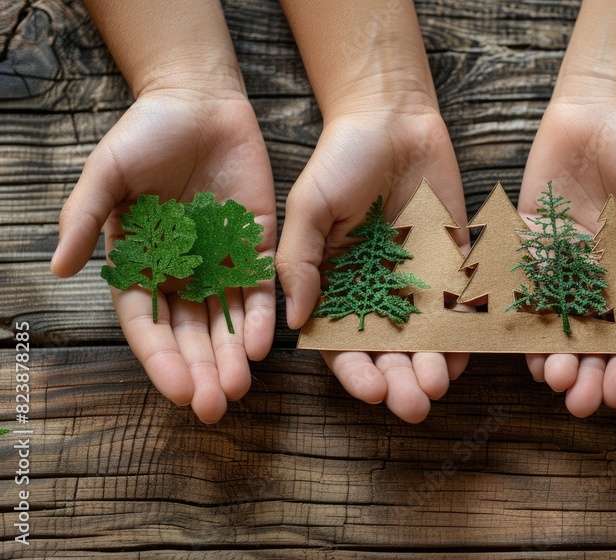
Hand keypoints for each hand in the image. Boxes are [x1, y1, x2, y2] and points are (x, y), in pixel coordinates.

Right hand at [52, 88, 276, 423]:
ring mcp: (221, 264)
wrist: (199, 103)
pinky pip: (260, 290)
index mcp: (140, 266)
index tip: (176, 389)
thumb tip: (55, 268)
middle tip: (214, 406)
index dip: (161, 359)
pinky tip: (265, 344)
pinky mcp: (256, 248)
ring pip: (227, 322)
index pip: (147, 325)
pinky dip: (263, 318)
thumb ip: (83, 219)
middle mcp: (181, 274)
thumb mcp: (106, 174)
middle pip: (191, 335)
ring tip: (239, 387)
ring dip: (233, 357)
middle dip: (202, 371)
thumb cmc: (144, 136)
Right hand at [275, 103, 469, 423]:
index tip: (370, 390)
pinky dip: (465, 332)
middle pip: (388, 352)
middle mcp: (376, 294)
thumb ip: (300, 261)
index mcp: (336, 288)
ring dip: (432, 366)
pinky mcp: (452, 264)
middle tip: (414, 404)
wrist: (394, 119)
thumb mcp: (308, 206)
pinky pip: (460, 307)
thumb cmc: (341, 159)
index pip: (342, 345)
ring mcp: (416, 283)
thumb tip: (293, 321)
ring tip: (439, 386)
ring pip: (426, 339)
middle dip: (400, 381)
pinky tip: (468, 354)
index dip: (355, 372)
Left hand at [519, 91, 615, 417]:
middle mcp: (606, 282)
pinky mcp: (532, 247)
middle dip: (587, 372)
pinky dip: (517, 316)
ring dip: (553, 355)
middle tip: (576, 400)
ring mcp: (567, 267)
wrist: (600, 111)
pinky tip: (512, 344)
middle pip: (597, 340)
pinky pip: (522, 288)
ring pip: (559, 323)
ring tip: (549, 381)